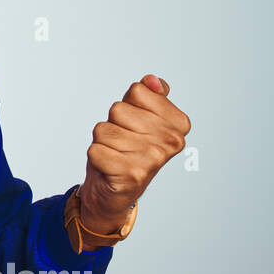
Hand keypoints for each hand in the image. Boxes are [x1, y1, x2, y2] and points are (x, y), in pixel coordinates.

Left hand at [78, 75, 190, 232]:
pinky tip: (109, 167)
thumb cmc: (127, 149)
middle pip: (118, 109)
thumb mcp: (140, 116)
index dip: (128, 106)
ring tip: (116, 155)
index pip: (137, 91)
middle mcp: (171, 141)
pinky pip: (95, 149)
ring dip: (102, 141)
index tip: (135, 125)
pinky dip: (95, 157)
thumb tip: (151, 80)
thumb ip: (149, 94)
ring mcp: (153, 159)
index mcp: (178, 124)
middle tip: (123, 143)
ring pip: (103, 129)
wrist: (116, 192)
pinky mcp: (131, 175)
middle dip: (113, 124)